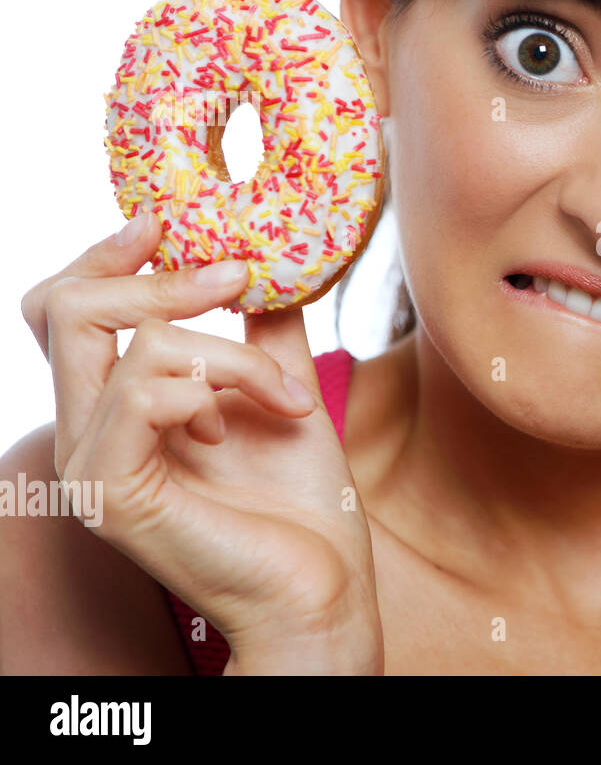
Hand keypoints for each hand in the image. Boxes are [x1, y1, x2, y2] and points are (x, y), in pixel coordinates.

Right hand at [20, 212, 382, 672]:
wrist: (326, 589)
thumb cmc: (305, 505)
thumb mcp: (282, 392)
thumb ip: (261, 331)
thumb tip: (267, 259)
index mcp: (117, 411)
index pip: (65, 313)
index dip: (107, 256)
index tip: (166, 221)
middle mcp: (87, 435)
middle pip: (65, 309)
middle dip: (160, 276)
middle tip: (235, 277)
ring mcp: (91, 466)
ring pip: (128, 341)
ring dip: (231, 354)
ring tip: (285, 397)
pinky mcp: (111, 491)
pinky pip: (145, 391)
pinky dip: (221, 385)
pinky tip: (256, 423)